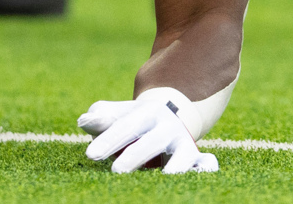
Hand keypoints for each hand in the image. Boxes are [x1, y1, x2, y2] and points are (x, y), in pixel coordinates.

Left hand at [78, 88, 218, 173]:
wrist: (173, 113)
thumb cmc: (135, 121)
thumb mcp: (119, 114)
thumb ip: (101, 117)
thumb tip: (84, 121)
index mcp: (146, 114)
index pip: (124, 126)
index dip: (107, 140)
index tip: (90, 155)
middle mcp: (168, 128)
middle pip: (151, 141)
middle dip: (135, 155)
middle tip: (115, 171)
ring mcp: (184, 143)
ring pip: (184, 154)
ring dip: (176, 166)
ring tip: (165, 178)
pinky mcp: (197, 158)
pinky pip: (208, 163)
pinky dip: (206, 168)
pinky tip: (200, 175)